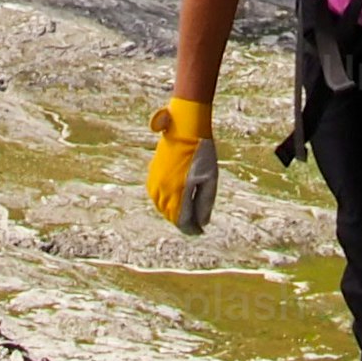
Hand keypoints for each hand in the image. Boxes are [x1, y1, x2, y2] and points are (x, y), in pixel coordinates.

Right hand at [146, 96, 217, 233]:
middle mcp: (163, 190)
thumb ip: (204, 203)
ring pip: (162, 208)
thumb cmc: (202, 152)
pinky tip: (174, 201)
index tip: (200, 232)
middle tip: (195, 225)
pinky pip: (156, 197)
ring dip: (173, 213)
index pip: (182, 220)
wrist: (185, 128)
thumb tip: (201, 223)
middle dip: (183, 222)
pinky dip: (164, 203)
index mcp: (177, 192)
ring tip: (186, 214)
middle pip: (171, 216)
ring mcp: (155, 182)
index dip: (191, 229)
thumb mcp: (210, 179)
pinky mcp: (152, 175)